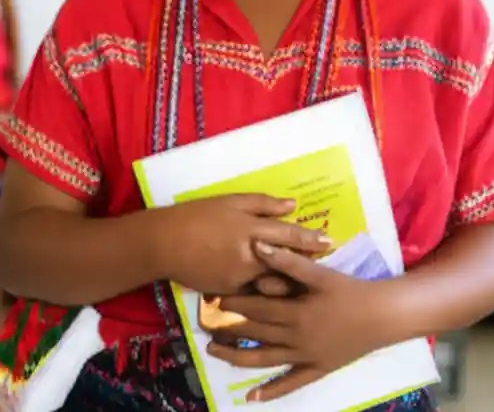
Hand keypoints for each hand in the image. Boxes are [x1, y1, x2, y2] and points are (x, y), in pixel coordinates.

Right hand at [155, 196, 329, 295]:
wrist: (164, 243)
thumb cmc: (197, 216)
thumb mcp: (230, 202)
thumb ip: (263, 204)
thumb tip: (292, 205)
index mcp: (251, 229)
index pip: (289, 235)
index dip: (310, 239)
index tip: (329, 242)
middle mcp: (250, 255)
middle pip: (287, 263)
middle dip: (304, 264)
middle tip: (320, 264)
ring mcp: (240, 276)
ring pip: (272, 281)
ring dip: (287, 280)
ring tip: (299, 278)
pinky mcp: (229, 291)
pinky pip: (252, 290)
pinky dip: (262, 288)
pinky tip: (269, 288)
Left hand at [206, 242, 381, 401]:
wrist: (382, 316)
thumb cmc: (350, 291)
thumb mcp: (320, 274)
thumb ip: (288, 261)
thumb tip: (258, 246)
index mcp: (295, 313)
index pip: (256, 309)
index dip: (234, 304)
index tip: (215, 299)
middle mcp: (295, 338)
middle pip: (255, 334)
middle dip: (229, 329)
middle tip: (207, 326)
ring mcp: (304, 357)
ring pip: (264, 360)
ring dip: (237, 358)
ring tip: (215, 353)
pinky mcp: (316, 370)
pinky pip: (290, 383)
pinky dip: (271, 391)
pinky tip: (252, 397)